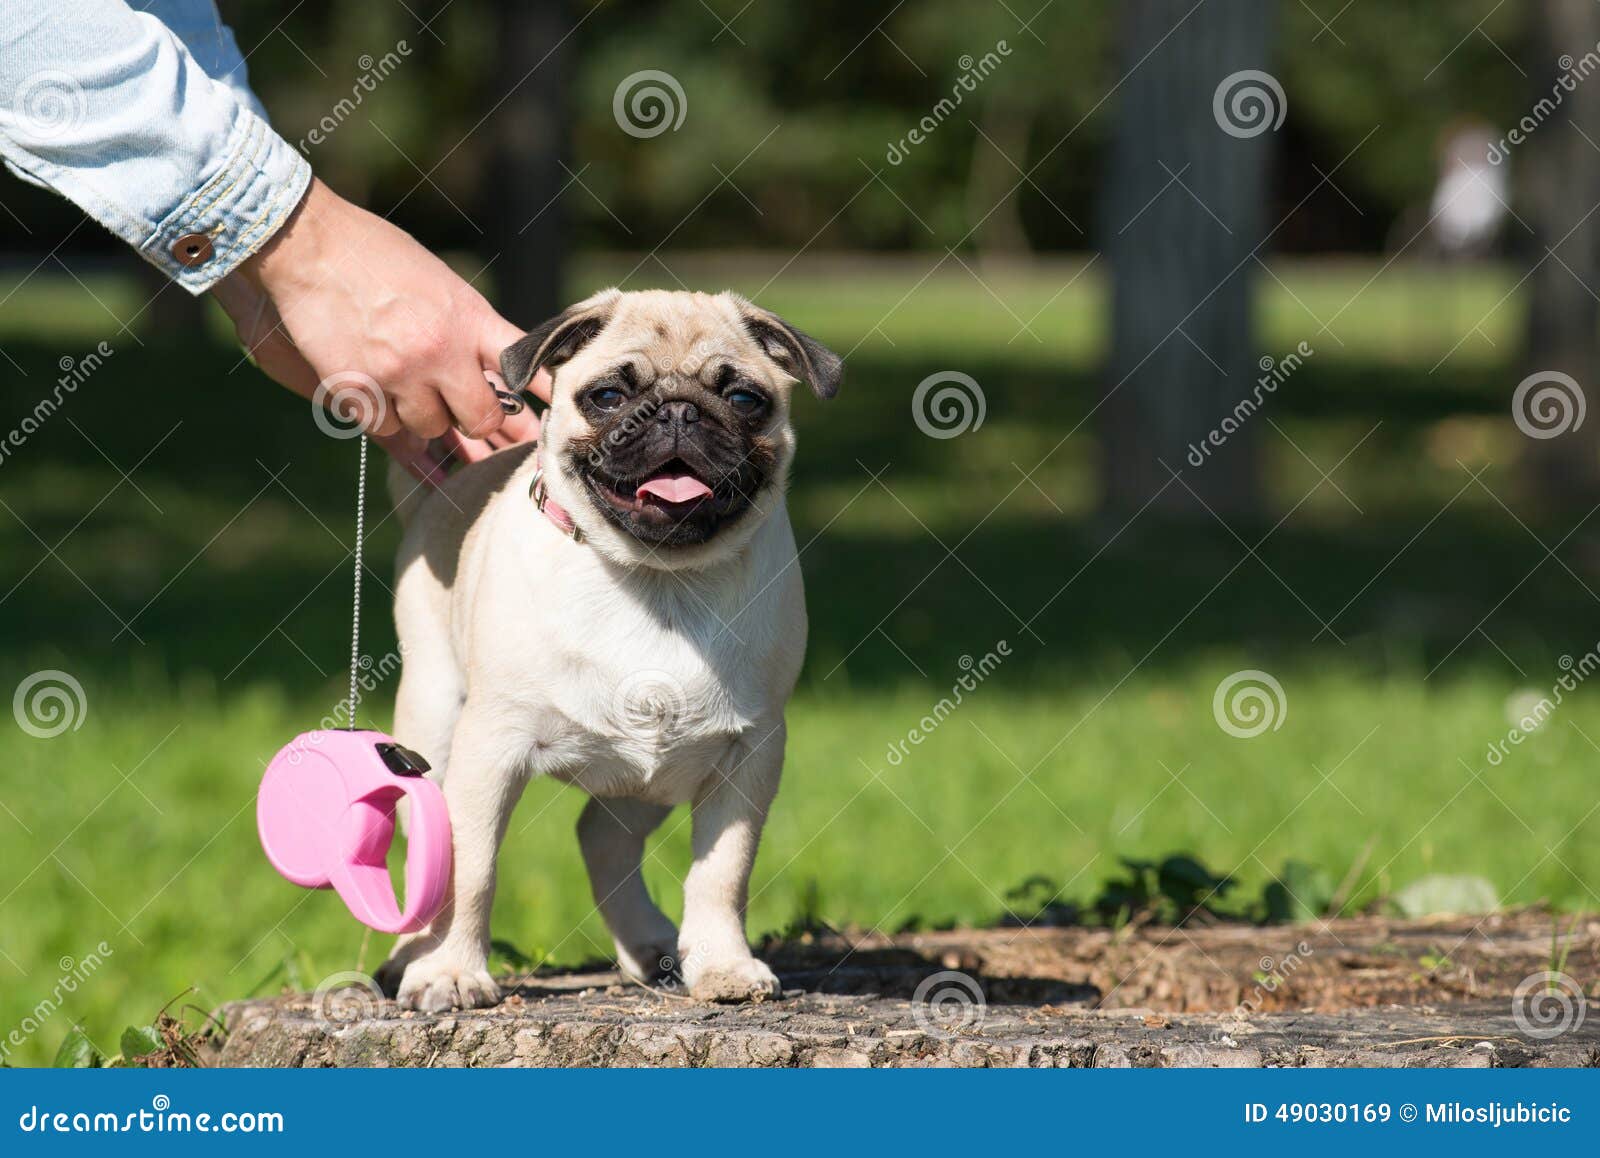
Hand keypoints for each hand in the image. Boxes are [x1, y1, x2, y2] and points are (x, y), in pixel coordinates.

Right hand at [215, 178, 550, 479]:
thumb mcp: (440, 282)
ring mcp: (400, 373)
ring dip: (425, 421)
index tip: (551, 421)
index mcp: (469, 318)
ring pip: (431, 429)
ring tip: (411, 392)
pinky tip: (386, 407)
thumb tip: (497, 373)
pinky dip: (388, 425)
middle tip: (465, 413)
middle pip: (481, 417)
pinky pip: (387, 432)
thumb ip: (469, 328)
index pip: (524, 368)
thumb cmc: (376, 255)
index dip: (542, 399)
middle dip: (475, 420)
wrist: (310, 243)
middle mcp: (441, 350)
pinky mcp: (359, 389)